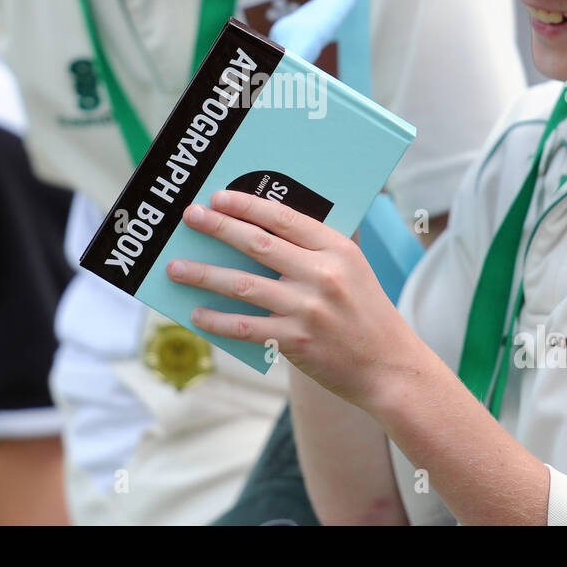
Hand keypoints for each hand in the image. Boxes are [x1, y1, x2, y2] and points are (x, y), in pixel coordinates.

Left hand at [166, 190, 426, 407]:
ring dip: (204, 274)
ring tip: (175, 267)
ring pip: (243, 285)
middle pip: (258, 244)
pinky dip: (217, 320)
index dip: (247, 205)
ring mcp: (308, 309)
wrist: (390, 368)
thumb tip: (270, 223)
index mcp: (337, 249)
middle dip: (218, 227)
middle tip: (189, 216)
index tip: (218, 197)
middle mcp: (323, 274)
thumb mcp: (353, 269)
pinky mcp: (296, 341)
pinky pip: (245, 327)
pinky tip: (196, 313)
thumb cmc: (366, 314)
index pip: (284, 218)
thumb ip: (319, 247)